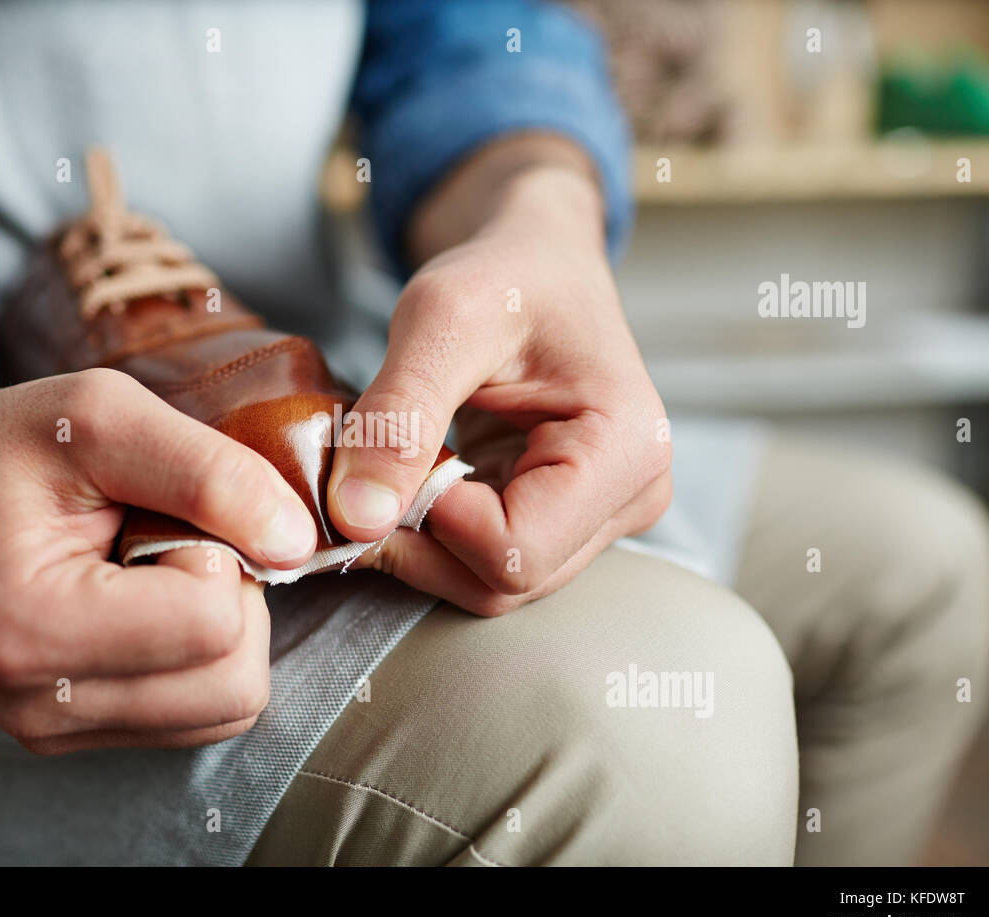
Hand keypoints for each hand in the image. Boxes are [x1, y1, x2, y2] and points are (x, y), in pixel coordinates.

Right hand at [0, 368, 318, 752]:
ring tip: (154, 570)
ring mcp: (58, 733)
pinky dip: (205, 654)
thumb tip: (297, 543)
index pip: (212, 624)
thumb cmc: (17, 444)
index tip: (157, 509)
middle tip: (165, 539)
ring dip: (221, 627)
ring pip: (233, 704)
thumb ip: (209, 472)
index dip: (217, 550)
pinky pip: (209, 713)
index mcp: (28, 628)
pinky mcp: (83, 738)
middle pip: (236, 683)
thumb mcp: (106, 412)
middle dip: (228, 597)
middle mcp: (40, 707)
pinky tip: (151, 603)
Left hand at [330, 162, 671, 614]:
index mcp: (627, 451)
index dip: (430, 524)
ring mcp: (601, 519)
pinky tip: (406, 485)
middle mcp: (631, 499)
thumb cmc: (506, 273)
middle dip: (418, 542)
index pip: (514, 553)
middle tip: (357, 478)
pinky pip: (487, 563)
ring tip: (381, 475)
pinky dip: (433, 536)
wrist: (539, 261)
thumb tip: (356, 520)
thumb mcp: (441, 318)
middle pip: (504, 581)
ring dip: (420, 543)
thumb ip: (399, 416)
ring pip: (491, 584)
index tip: (379, 465)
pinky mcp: (566, 522)